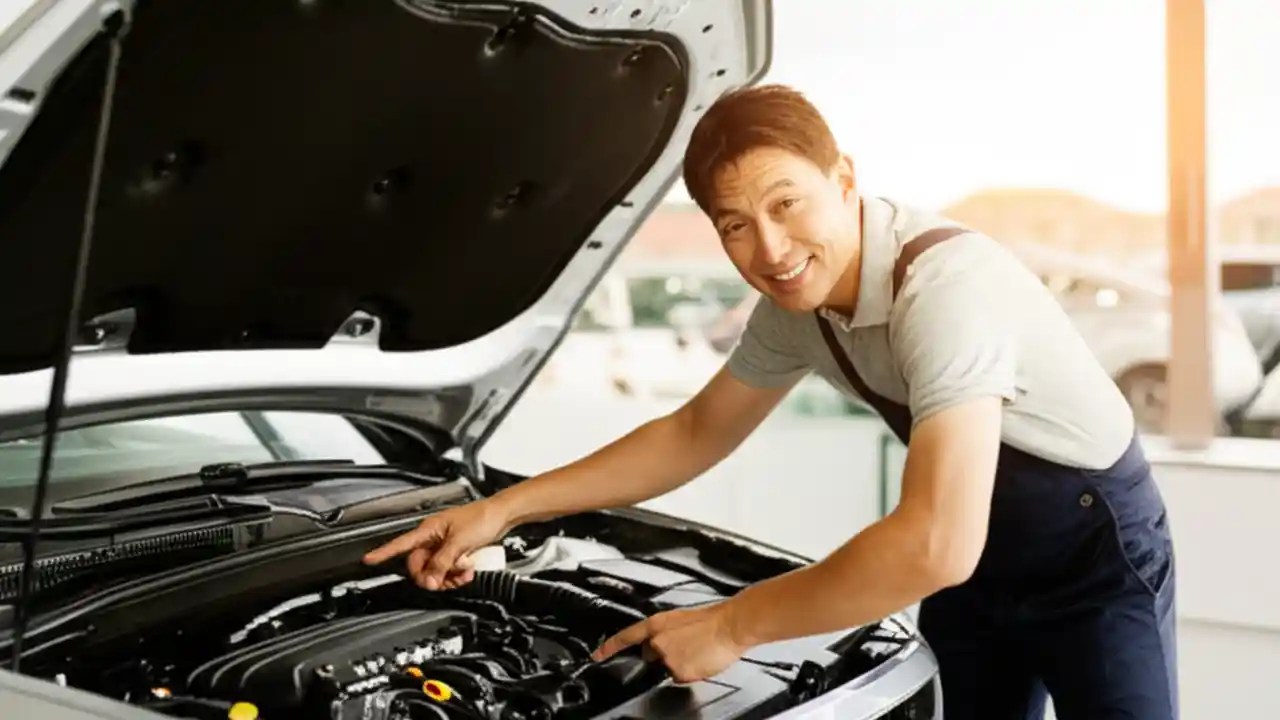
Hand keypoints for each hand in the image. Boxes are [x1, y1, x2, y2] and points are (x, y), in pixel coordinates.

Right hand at [361, 498, 509, 589]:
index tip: (368, 560)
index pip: (400, 544)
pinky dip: (455, 575)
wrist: (502, 515)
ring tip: (462, 574)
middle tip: (442, 582)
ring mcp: (444, 546)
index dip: (383, 553)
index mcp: (429, 530)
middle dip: (431, 576)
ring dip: (446, 578)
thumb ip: (442, 562)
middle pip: (419, 565)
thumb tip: (429, 580)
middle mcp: (433, 538)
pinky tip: (466, 572)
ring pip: (434, 570)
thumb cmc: (482, 518)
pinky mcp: (456, 552)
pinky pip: (447, 570)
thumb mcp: (459, 542)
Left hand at [592, 603, 748, 683]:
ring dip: (679, 663)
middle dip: (663, 655)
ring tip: (697, 651)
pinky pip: (680, 677)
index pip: (625, 636)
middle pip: (650, 656)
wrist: (729, 626)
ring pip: (667, 668)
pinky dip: (689, 672)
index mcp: (656, 624)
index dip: (608, 648)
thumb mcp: (680, 620)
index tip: (596, 656)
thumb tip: (656, 646)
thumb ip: (663, 633)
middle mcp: (657, 641)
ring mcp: (667, 658)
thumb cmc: (711, 621)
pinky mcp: (678, 672)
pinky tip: (700, 660)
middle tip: (686, 646)